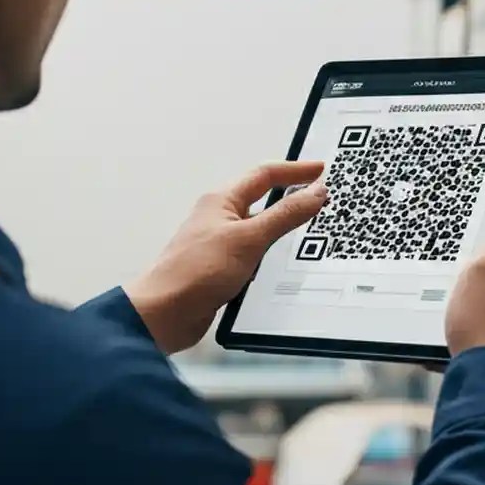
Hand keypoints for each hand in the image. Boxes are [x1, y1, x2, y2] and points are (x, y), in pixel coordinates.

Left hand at [125, 161, 327, 353]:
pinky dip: (269, 251)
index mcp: (222, 201)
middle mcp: (219, 218)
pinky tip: (280, 263)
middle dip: (288, 193)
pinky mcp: (221, 268)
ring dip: (280, 224)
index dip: (294, 171)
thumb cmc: (196, 271)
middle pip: (260, 197)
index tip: (319, 170)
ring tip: (306, 225)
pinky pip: (252, 252)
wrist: (165, 313)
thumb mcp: (249, 238)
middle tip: (316, 194)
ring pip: (257, 226)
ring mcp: (219, 243)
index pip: (264, 175)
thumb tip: (315, 192)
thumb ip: (285, 215)